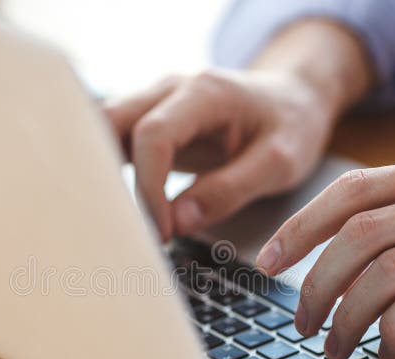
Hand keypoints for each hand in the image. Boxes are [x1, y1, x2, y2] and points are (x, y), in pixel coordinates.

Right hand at [103, 20, 371, 240]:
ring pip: (102, 129)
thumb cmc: (291, 126)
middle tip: (122, 226)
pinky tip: (118, 206)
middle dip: (104, 175)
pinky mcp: (149, 120)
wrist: (293, 98)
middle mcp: (169, 89)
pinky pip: (113, 141)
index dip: (149, 188)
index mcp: (205, 93)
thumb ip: (230, 190)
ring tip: (115, 220)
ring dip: (101, 174)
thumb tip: (178, 221)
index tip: (162, 232)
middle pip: (109, 122)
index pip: (152, 136)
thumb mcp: (280, 162)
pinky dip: (108, 172)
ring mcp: (154, 101)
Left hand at [256, 154, 394, 358]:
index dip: (301, 226)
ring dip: (346, 316)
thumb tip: (335, 256)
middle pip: (359, 233)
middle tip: (301, 320)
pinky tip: (385, 350)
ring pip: (384, 271)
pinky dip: (391, 330)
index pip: (353, 190)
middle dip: (316, 282)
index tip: (268, 259)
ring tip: (335, 346)